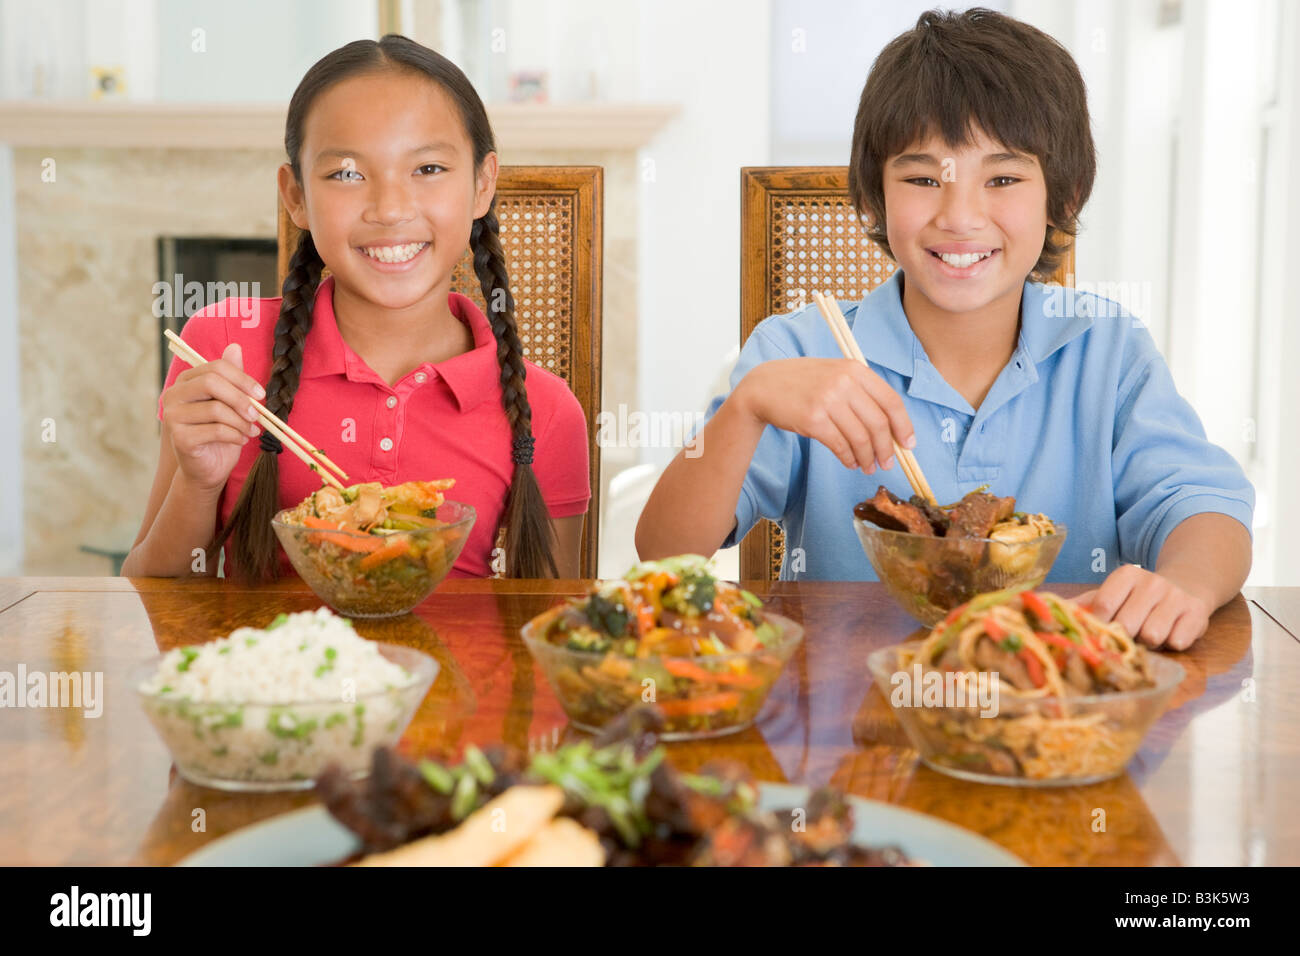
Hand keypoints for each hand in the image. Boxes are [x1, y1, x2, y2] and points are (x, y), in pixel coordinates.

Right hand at [161, 343, 265, 491]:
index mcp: (186, 381)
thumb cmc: (220, 434)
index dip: (242, 379)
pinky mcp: (179, 438)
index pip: (215, 367)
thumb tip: (235, 347)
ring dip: (242, 422)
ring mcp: (173, 416)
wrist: (207, 469)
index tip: (260, 394)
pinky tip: (242, 440)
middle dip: (241, 399)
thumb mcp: (230, 403)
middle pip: (212, 383)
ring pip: (217, 409)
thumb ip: (231, 377)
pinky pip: (216, 430)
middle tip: (258, 414)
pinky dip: (236, 435)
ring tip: (251, 430)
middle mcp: (174, 395)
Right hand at [735, 358, 914, 472]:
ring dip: (867, 457)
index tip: (908, 444)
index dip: (904, 426)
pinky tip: (850, 462)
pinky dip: (849, 458)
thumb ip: (862, 393)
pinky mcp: (813, 419)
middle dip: (886, 449)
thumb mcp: (835, 375)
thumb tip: (891, 429)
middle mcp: (843, 382)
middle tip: (887, 463)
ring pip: (861, 438)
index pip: (891, 401)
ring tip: (868, 467)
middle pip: (878, 423)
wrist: (764, 387)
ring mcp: (828, 400)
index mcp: (855, 369)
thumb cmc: (803, 384)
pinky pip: (840, 445)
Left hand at [1076, 564, 1211, 650]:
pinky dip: (1172, 644)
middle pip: (1127, 624)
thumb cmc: (1139, 597)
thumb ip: (1085, 604)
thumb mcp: (1112, 594)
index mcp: (1126, 575)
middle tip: (1132, 632)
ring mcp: (1176, 596)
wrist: (1187, 586)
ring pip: (1152, 636)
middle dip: (1126, 636)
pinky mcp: (1197, 612)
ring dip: (1150, 642)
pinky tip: (1172, 633)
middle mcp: (1151, 582)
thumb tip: (1050, 609)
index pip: (1103, 606)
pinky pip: (1178, 641)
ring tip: (1151, 632)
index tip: (1103, 630)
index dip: (1101, 624)